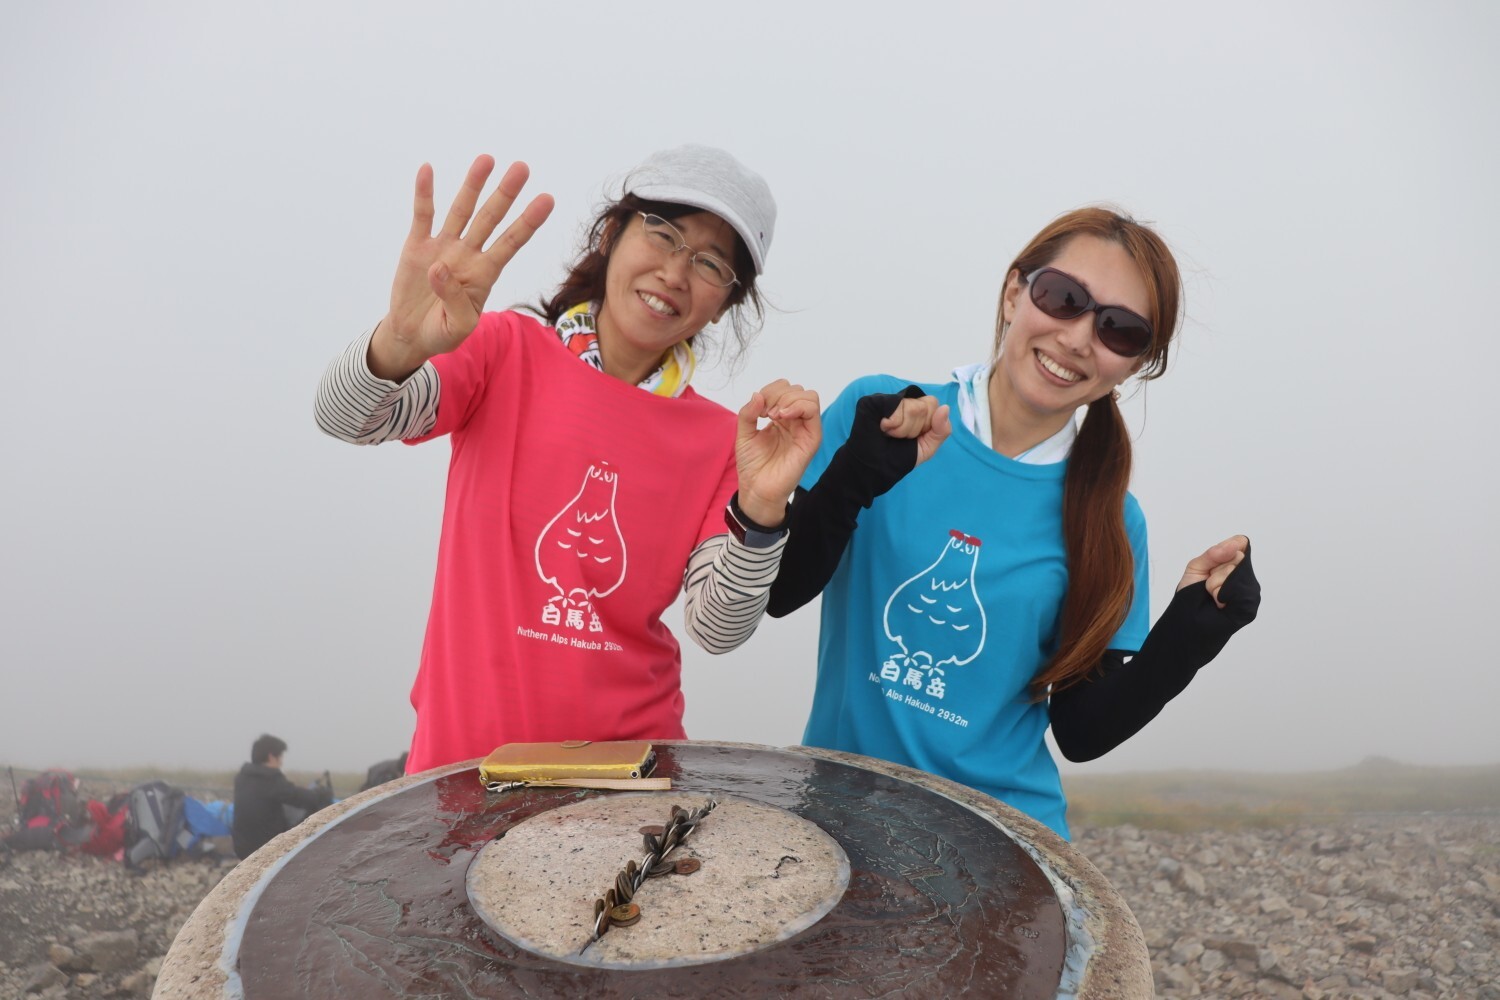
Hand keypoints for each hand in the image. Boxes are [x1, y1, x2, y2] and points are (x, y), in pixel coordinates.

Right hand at [371, 156, 554, 379]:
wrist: (411, 335)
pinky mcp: (417, 246)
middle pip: (490, 218)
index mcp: (485, 273)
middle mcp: (468, 254)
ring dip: (473, 185)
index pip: (511, 242)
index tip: (547, 199)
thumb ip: (455, 301)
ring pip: (461, 211)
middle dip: (505, 193)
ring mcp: (443, 247)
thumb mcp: (457, 327)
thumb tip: (439, 268)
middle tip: (522, 168)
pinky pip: (423, 215)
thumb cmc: (442, 332)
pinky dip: (424, 193)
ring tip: (487, 159)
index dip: (529, 222)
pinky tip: (428, 170)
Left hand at [735, 379, 821, 526]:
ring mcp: (805, 429)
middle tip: (766, 414)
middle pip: (796, 389)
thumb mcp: (744, 433)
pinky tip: (782, 417)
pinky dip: (797, 406)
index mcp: (781, 418)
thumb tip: (757, 394)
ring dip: (788, 400)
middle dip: (777, 394)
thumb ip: (748, 412)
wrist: (757, 489)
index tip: (758, 410)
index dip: (770, 391)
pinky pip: (813, 411)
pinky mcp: (811, 438)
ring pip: (809, 396)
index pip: (784, 388)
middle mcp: (796, 421)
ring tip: (773, 416)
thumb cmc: (752, 465)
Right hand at [878, 394, 950, 465]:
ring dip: (902, 429)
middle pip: (924, 406)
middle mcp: (904, 402)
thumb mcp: (928, 447)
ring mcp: (890, 401)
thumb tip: (945, 407)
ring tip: (890, 435)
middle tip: (901, 438)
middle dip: (914, 429)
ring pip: (911, 407)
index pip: (932, 404)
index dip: (927, 424)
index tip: (915, 436)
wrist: (876, 468)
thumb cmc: (900, 457)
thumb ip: (942, 429)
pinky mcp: (875, 401)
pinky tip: (884, 428)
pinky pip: (895, 405)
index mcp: (918, 411)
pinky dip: (893, 422)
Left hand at [1176, 535, 1258, 623]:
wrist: (1187, 619)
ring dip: (1216, 584)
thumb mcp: (1196, 567)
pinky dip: (1220, 595)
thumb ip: (1213, 553)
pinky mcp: (1250, 603)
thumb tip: (1234, 544)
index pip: (1240, 542)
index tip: (1212, 564)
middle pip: (1237, 557)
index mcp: (1233, 563)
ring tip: (1212, 595)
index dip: (1225, 549)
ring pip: (1235, 572)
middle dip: (1215, 571)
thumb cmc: (1192, 593)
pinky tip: (1218, 603)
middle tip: (1208, 584)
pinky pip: (1237, 589)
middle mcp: (1244, 574)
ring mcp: (1249, 589)